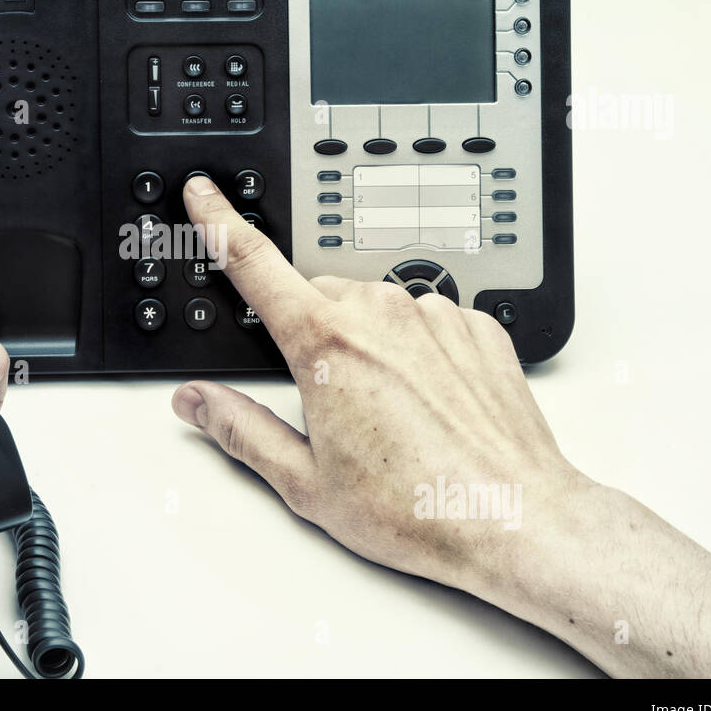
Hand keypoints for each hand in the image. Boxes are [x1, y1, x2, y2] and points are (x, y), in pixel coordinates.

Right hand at [171, 176, 578, 595]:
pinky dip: (417, 351)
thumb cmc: (417, 507)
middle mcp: (379, 312)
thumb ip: (241, 429)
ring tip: (389, 415)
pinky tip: (427, 405)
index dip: (220, 220)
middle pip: (318, 297)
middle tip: (330, 405)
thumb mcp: (306, 481)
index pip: (254, 262)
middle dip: (310, 336)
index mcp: (325, 342)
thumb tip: (197, 403)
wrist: (513, 517)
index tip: (204, 193)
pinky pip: (427, 322)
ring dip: (366, 343)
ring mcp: (434, 314)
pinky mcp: (476, 326)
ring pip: (374, 308)